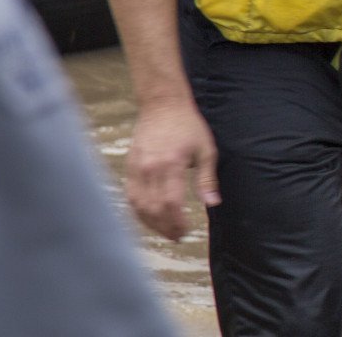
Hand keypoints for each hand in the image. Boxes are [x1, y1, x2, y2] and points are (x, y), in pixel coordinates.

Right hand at [124, 99, 219, 240]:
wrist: (162, 105)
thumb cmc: (188, 126)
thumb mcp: (206, 150)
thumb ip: (207, 179)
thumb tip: (212, 203)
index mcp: (170, 165)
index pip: (170, 203)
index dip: (177, 221)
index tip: (186, 230)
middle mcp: (149, 169)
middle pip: (153, 208)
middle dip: (165, 227)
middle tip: (177, 236)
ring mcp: (136, 169)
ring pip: (138, 205)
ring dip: (151, 223)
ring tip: (165, 231)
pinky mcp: (129, 168)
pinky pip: (130, 196)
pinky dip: (139, 211)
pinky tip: (149, 218)